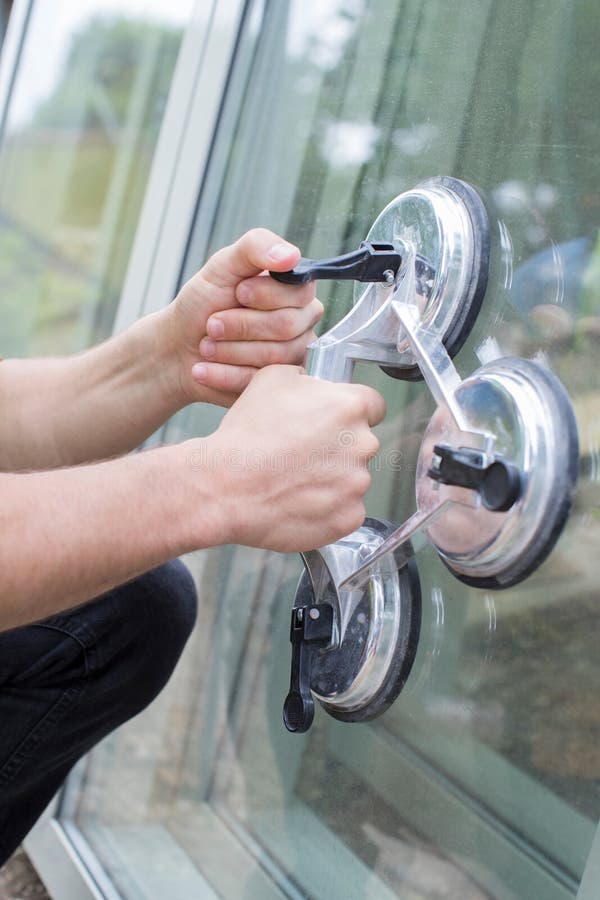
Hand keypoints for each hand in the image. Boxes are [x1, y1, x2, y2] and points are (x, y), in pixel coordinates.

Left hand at [161, 228, 322, 407]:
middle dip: (240, 324)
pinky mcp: (275, 385)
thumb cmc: (204, 302)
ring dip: (229, 350)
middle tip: (212, 324)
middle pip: (286, 326)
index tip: (237, 293)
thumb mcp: (223, 264)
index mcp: (296, 292)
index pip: (300, 294)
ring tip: (206, 345)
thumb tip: (290, 255)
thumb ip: (256, 247)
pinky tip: (204, 368)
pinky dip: (224, 374)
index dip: (264, 296)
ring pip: (273, 357)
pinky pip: (258, 382)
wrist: (178, 346)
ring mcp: (292, 359)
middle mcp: (302, 325)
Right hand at [187, 365, 385, 551]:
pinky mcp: (348, 518)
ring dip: (330, 479)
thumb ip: (307, 379)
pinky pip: (345, 510)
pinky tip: (297, 501)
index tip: (334, 422)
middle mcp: (362, 445)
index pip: (373, 406)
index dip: (351, 413)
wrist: (224, 487)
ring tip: (292, 480)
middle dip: (337, 448)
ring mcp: (357, 485)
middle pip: (360, 444)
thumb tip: (315, 385)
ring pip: (351, 478)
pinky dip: (326, 509)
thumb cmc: (245, 435)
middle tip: (301, 454)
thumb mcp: (272, 379)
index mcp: (350, 407)